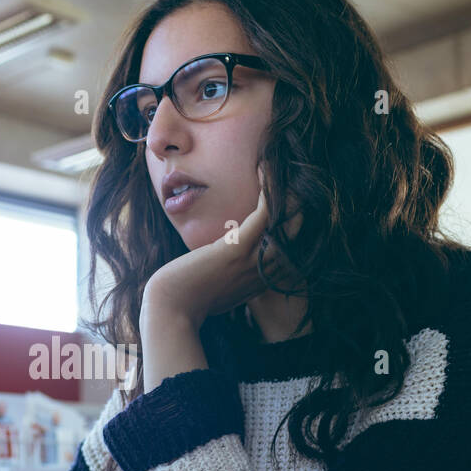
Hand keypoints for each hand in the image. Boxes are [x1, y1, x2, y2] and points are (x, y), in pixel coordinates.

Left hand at [142, 167, 301, 329]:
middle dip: (300, 198)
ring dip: (287, 186)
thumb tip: (221, 264)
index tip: (291, 192)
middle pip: (298, 230)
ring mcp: (254, 260)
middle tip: (295, 169)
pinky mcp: (237, 249)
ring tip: (281, 160)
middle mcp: (265, 270)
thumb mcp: (215, 289)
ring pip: (288, 219)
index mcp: (262, 278)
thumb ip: (227, 276)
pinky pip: (266, 212)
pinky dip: (269, 187)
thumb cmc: (185, 301)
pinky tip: (266, 165)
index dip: (295, 218)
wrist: (170, 310)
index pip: (292, 245)